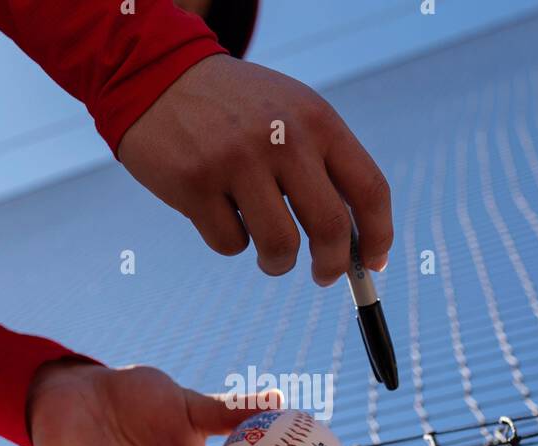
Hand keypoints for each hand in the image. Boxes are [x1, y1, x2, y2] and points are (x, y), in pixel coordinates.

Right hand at [117, 54, 392, 284]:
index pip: (369, 188)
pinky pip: (229, 244)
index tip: (373, 264)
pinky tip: (218, 212)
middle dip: (332, 265)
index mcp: (317, 119)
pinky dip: (230, 241)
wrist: (159, 76)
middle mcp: (282, 137)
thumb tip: (358, 243)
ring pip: (279, 246)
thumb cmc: (237, 110)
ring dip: (277, 263)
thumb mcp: (292, 113)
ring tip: (267, 252)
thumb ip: (326, 165)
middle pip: (331, 227)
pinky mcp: (194, 183)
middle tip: (324, 276)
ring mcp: (236, 160)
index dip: (379, 235)